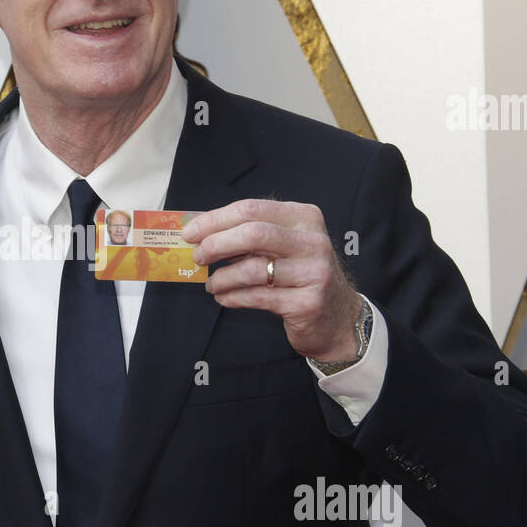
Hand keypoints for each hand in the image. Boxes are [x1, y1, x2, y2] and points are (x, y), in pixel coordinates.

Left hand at [183, 199, 363, 361]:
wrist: (337, 317)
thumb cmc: (300, 275)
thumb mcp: (283, 245)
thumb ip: (250, 236)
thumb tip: (201, 233)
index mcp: (304, 218)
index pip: (251, 209)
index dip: (215, 220)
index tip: (190, 232)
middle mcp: (313, 241)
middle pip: (253, 234)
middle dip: (216, 244)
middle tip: (198, 256)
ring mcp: (313, 272)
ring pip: (253, 269)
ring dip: (223, 277)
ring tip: (212, 284)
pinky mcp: (307, 303)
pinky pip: (258, 297)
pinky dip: (233, 297)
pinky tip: (224, 297)